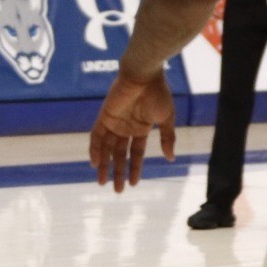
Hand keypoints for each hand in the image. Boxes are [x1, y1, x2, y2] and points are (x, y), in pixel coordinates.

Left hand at [89, 71, 175, 192]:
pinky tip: (95, 163)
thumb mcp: (166, 119)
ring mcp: (114, 122)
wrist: (144, 75)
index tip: (134, 184)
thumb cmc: (158, 94)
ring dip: (104, 165)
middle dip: (118, 172)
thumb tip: (171, 158)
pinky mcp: (104, 116)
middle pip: (119, 155)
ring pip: (106, 148)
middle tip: (117, 190)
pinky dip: (94, 149)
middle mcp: (125, 128)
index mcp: (140, 128)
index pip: (136, 153)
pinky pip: (96, 136)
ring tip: (103, 182)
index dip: (135, 168)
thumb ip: (167, 138)